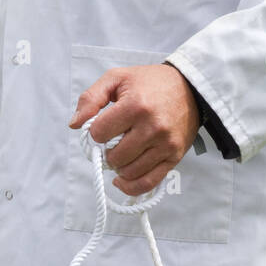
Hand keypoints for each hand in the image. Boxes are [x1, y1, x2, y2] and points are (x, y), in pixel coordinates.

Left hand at [69, 64, 200, 196]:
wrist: (190, 89)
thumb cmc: (149, 83)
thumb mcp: (118, 78)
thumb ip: (91, 98)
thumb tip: (75, 125)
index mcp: (136, 105)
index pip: (99, 134)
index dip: (95, 132)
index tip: (103, 126)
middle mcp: (152, 127)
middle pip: (114, 157)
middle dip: (107, 152)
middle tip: (113, 142)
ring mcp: (165, 145)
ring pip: (128, 172)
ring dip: (119, 167)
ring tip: (122, 154)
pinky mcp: (173, 157)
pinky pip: (147, 184)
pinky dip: (130, 186)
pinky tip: (122, 179)